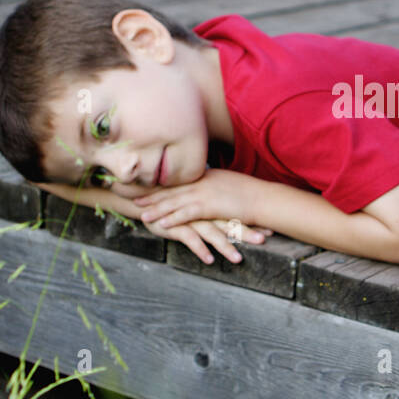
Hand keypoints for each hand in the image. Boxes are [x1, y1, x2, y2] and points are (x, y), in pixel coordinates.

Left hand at [134, 168, 253, 228]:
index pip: (179, 181)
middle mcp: (201, 182)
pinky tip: (160, 223)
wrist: (264, 198)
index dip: (161, 185)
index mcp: (206, 176)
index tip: (147, 187)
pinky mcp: (209, 207)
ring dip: (156, 208)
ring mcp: (204, 194)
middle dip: (152, 194)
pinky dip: (172, 218)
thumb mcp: (230, 184)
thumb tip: (210, 188)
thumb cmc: (251, 193)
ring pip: (174, 201)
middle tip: (134, 198)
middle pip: (172, 189)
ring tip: (141, 213)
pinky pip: (185, 213)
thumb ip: (216, 185)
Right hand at [150, 217, 273, 264]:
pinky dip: (200, 250)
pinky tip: (209, 260)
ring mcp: (191, 219)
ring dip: (226, 246)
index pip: (236, 214)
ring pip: (212, 233)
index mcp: (212, 207)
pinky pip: (190, 239)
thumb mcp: (198, 208)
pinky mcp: (176, 226)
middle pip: (229, 222)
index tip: (271, 229)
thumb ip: (215, 212)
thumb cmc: (176, 206)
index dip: (253, 222)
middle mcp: (205, 212)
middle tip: (263, 240)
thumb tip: (235, 219)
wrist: (147, 200)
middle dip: (246, 232)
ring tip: (238, 259)